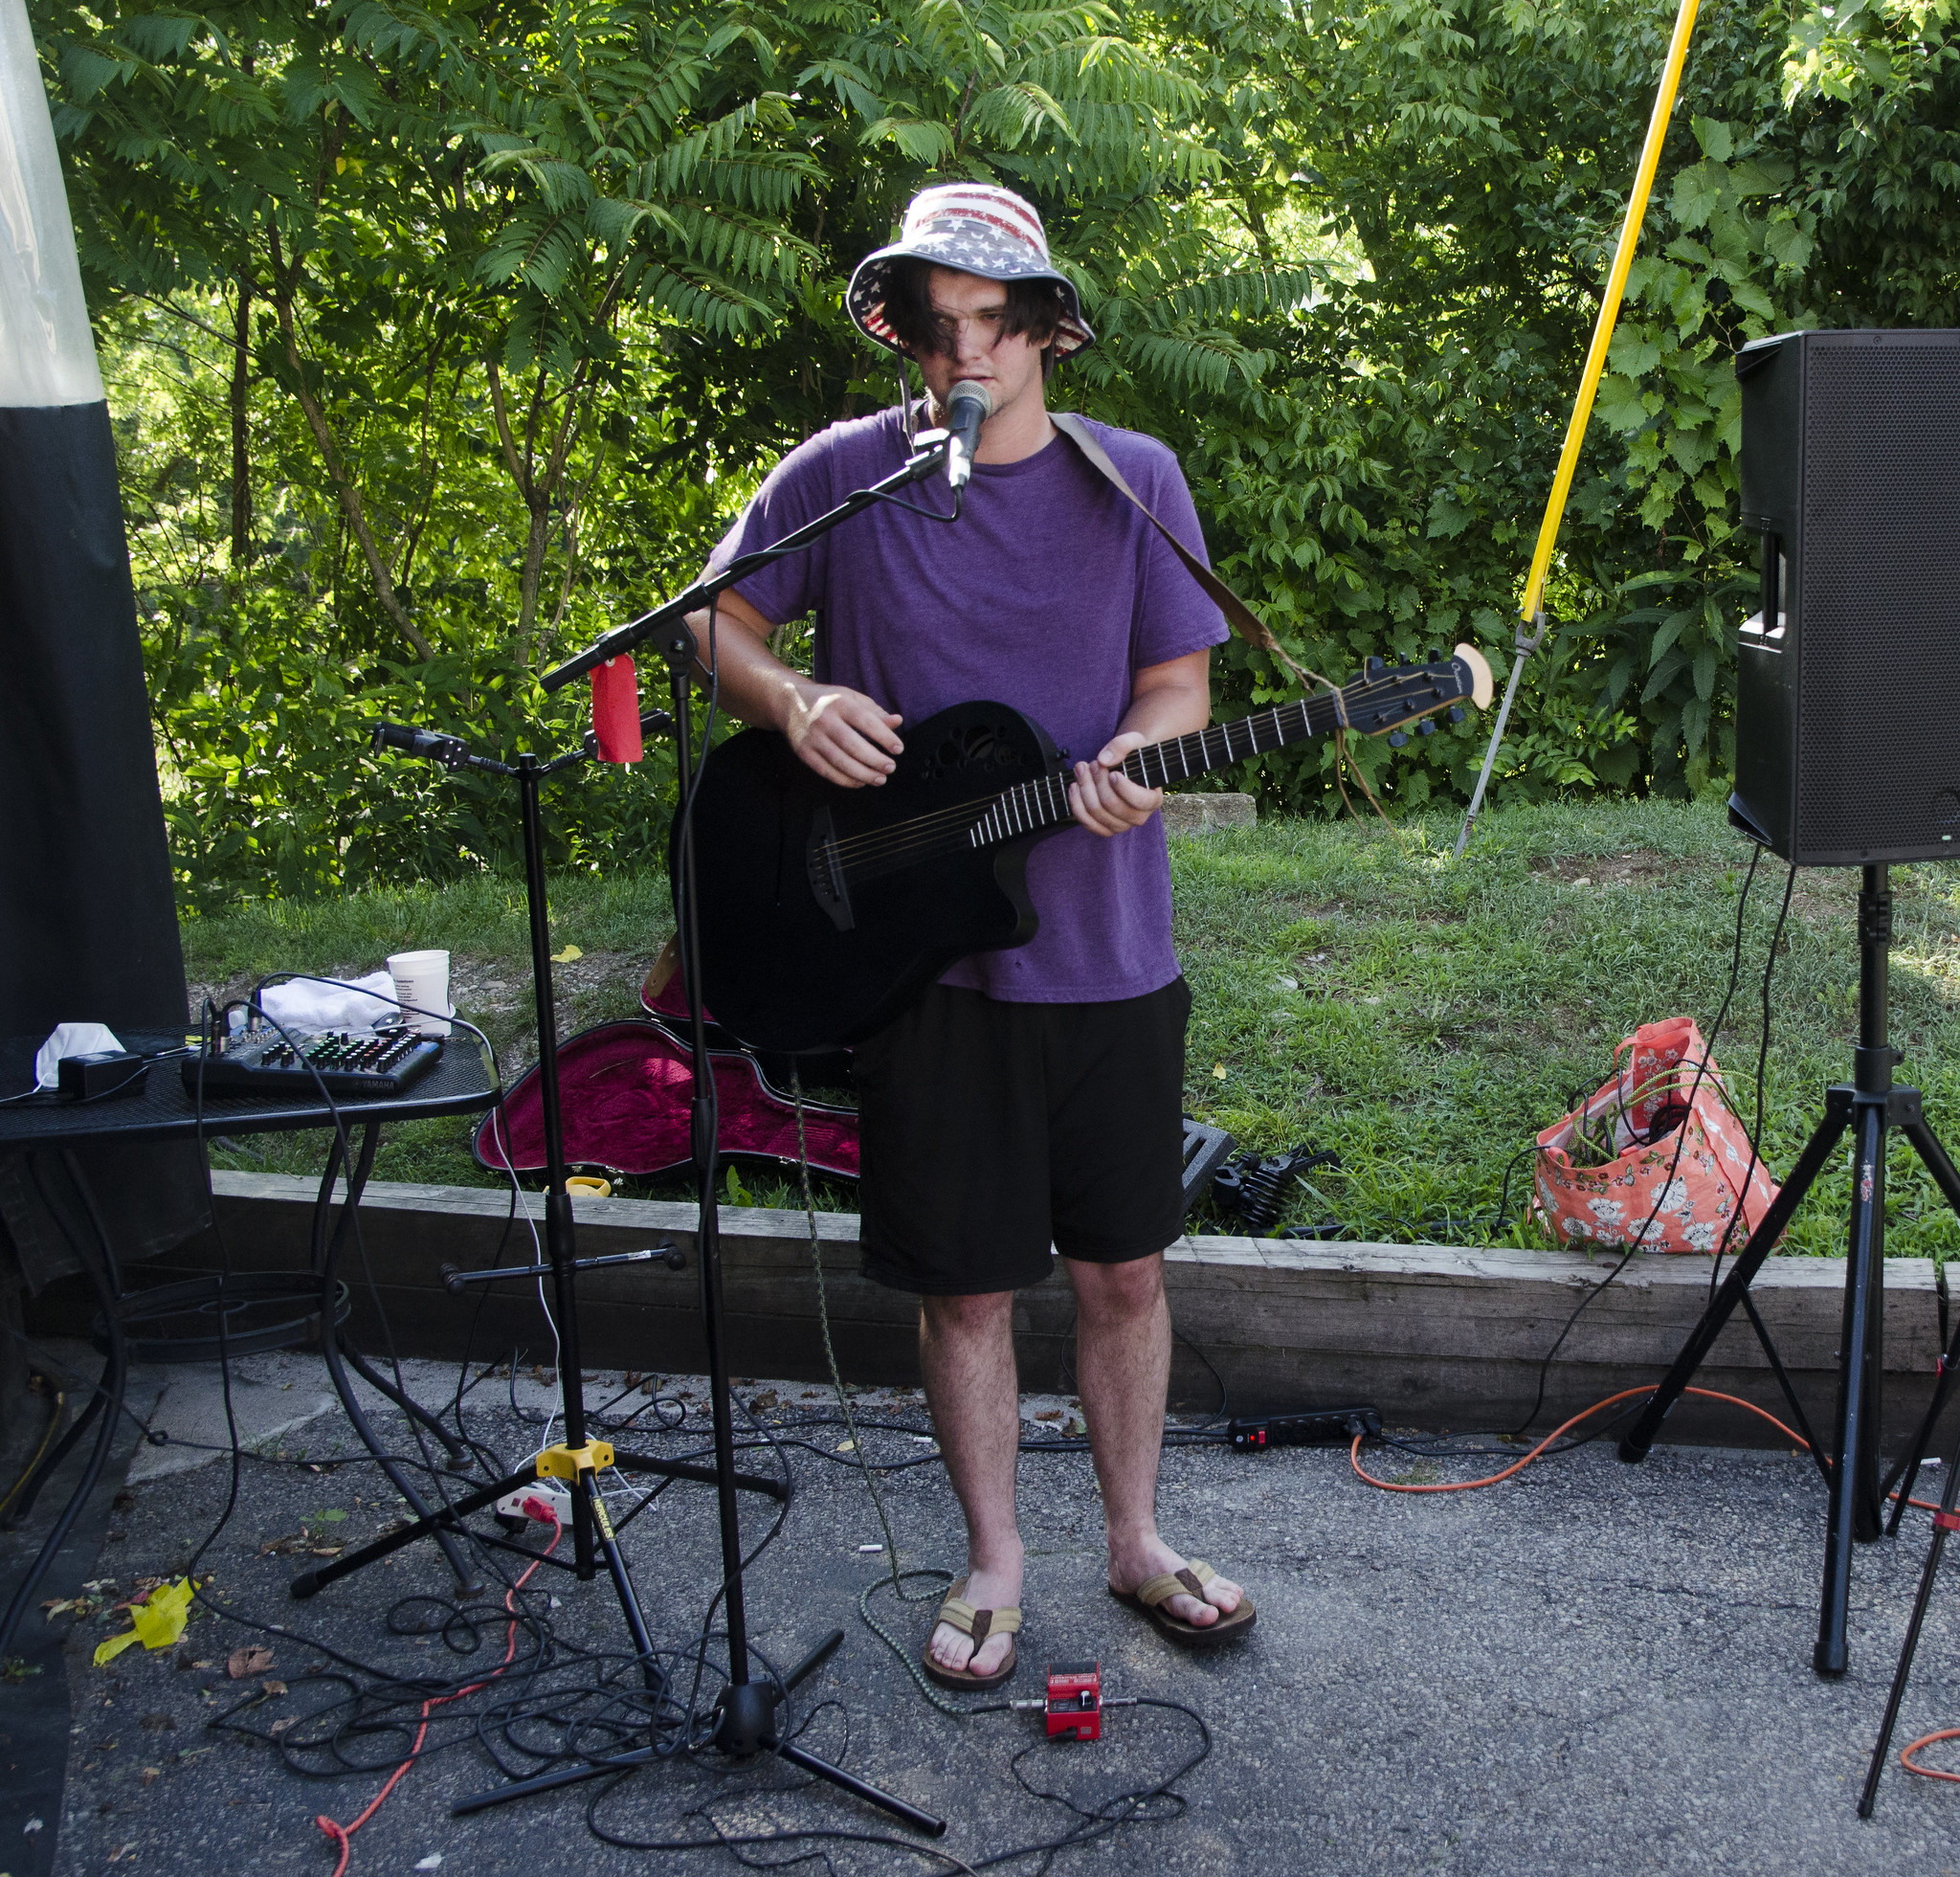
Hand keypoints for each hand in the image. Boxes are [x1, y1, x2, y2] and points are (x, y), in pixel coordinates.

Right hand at [784, 680, 903, 787]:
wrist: (790, 702)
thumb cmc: (828, 701)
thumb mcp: (851, 698)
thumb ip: (874, 711)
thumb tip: (897, 721)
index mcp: (840, 703)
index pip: (866, 722)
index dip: (884, 737)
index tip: (898, 749)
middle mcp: (824, 720)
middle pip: (853, 745)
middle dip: (875, 760)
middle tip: (890, 767)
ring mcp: (812, 738)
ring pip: (840, 762)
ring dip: (863, 774)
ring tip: (879, 779)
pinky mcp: (804, 752)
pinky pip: (827, 771)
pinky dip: (845, 780)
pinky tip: (860, 782)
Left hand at [1068, 731, 1161, 836]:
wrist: (1126, 768)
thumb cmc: (1134, 756)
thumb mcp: (1135, 742)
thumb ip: (1123, 745)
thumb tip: (1104, 760)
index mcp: (1152, 799)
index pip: (1140, 800)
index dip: (1123, 787)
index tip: (1112, 773)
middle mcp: (1139, 817)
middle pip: (1111, 804)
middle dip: (1098, 780)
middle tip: (1094, 763)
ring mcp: (1121, 825)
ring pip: (1096, 811)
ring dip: (1084, 787)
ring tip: (1082, 769)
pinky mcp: (1104, 828)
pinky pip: (1086, 822)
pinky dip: (1076, 803)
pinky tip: (1074, 786)